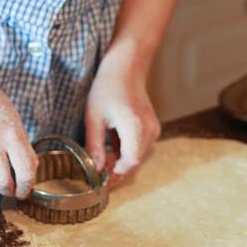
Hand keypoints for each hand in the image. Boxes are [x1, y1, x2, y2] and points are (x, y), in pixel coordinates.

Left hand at [84, 42, 160, 179]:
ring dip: (120, 158)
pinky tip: (112, 140)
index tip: (100, 180)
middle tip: (97, 170)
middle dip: (116, 168)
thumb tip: (96, 168)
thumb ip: (94, 145)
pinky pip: (140, 145)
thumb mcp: (94, 116)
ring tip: (102, 154)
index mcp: (135, 127)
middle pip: (134, 160)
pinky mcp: (152, 125)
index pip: (130, 162)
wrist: (126, 66)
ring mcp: (153, 127)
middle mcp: (149, 128)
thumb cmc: (108, 87)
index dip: (115, 174)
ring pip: (137, 154)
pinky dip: (126, 148)